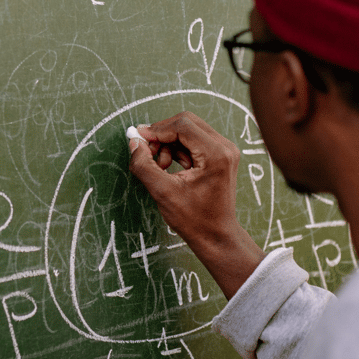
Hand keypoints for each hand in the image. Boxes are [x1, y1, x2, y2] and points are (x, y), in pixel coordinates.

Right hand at [128, 112, 265, 298]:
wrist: (216, 236)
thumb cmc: (195, 219)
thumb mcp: (163, 192)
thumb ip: (144, 165)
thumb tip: (134, 143)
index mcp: (216, 154)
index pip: (182, 125)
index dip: (157, 130)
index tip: (139, 139)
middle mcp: (224, 147)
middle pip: (186, 122)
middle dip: (162, 134)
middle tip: (147, 152)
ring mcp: (225, 150)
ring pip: (189, 131)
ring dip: (169, 144)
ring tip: (160, 167)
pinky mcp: (220, 156)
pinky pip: (194, 141)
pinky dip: (178, 149)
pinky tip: (171, 168)